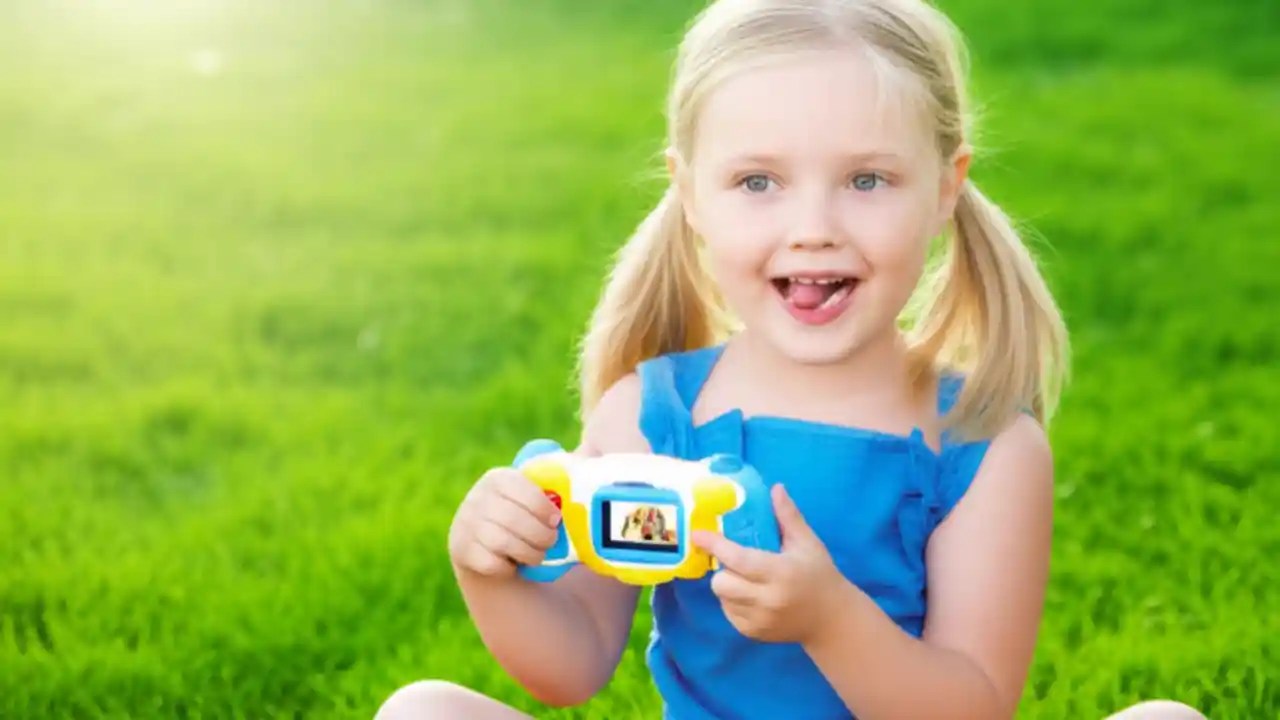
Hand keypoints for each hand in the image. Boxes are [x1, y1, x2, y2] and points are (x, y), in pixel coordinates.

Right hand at [447, 467, 561, 579]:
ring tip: (538, 554)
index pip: (525, 491)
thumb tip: (591, 456)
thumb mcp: (536, 493)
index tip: (557, 519)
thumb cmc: (524, 514)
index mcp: (499, 478)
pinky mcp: (462, 550)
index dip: (545, 508)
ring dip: (529, 553)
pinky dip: (508, 567)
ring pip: (503, 542)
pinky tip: (513, 563)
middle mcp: (477, 497)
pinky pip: (490, 562)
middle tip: (551, 541)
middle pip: (514, 519)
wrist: (488, 544)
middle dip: (541, 535)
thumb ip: (560, 477)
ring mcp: (466, 523)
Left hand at [692, 484, 847, 643]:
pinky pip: (728, 612)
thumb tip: (775, 488)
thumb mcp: (808, 543)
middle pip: (722, 582)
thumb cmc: (819, 575)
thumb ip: (788, 517)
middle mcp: (767, 600)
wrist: (830, 620)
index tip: (698, 534)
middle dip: (723, 568)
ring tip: (745, 578)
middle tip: (736, 560)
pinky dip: (733, 601)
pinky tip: (750, 595)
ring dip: (727, 583)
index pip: (738, 559)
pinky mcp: (753, 633)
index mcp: (781, 573)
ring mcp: (759, 620)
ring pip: (722, 597)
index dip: (715, 545)